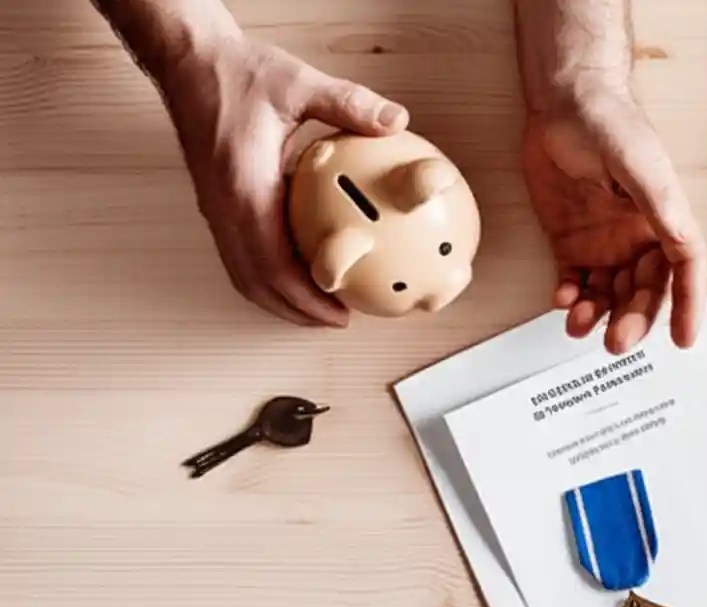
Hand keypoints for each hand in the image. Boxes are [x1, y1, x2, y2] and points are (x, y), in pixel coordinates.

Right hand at [162, 37, 408, 326]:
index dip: (305, 297)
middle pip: (255, 283)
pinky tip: (302, 269)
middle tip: (338, 320)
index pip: (271, 264)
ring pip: (244, 274)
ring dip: (280, 299)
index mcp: (243, 189)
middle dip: (295, 310)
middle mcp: (224, 207)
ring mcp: (217, 209)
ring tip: (322, 306)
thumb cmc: (236, 74)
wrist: (187, 62)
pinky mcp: (218, 203)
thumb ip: (348, 103)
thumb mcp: (298, 83)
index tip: (339, 312)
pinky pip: (242, 254)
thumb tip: (395, 121)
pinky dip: (270, 274)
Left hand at [521, 89, 706, 353]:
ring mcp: (604, 243)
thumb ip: (661, 209)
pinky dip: (569, 298)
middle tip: (615, 342)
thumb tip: (685, 248)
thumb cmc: (611, 123)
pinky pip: (574, 282)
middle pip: (642, 293)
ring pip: (607, 295)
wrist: (564, 102)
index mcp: (665, 221)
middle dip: (632, 321)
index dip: (688, 307)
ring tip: (578, 325)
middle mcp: (638, 238)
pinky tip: (561, 300)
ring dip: (597, 315)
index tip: (684, 340)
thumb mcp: (641, 165)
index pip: (685, 271)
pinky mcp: (571, 242)